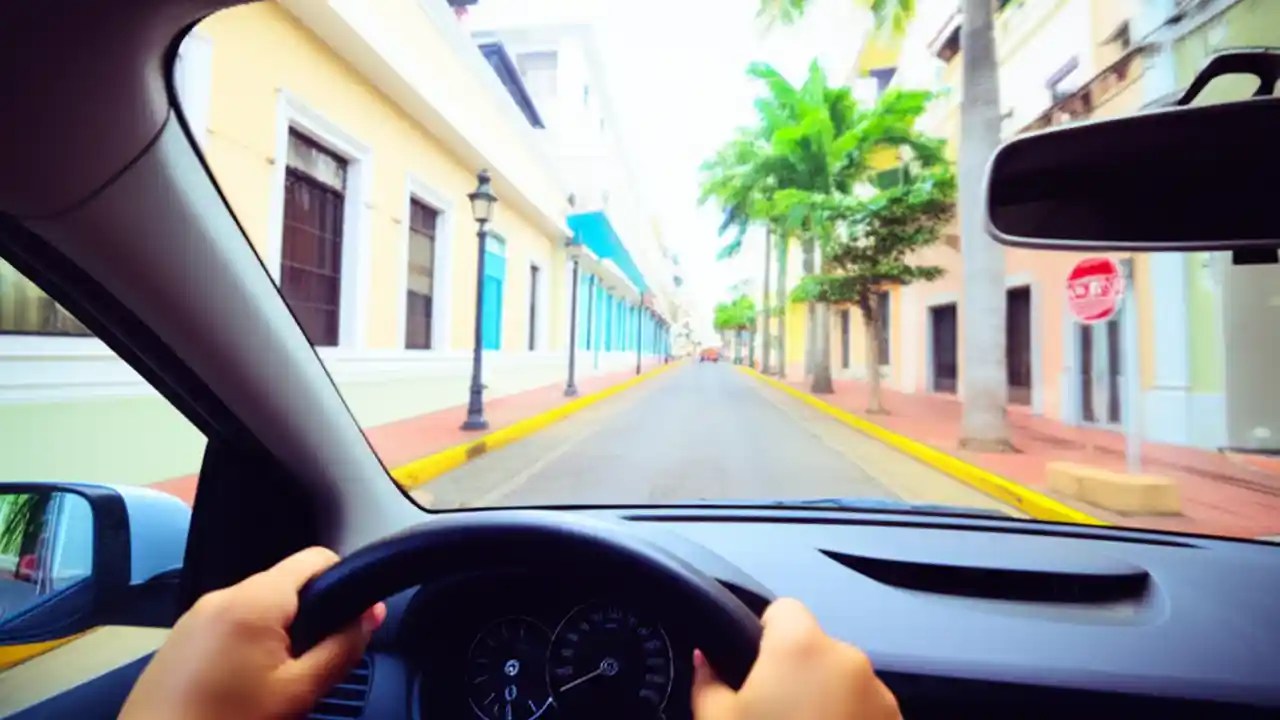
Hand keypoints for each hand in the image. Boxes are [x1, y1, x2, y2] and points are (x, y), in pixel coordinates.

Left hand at [119, 547, 385, 719]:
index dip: (345, 582)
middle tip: (314, 667)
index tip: (354, 621)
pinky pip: (231, 624)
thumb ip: (343, 647)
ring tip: (278, 683)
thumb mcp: (299, 691)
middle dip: (310, 618)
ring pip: (260, 607)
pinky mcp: (180, 638)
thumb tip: (372, 613)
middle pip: (288, 585)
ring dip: (280, 634)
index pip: (316, 558)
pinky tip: (245, 686)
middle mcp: (222, 596)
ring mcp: (196, 616)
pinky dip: (249, 645)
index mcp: (254, 600)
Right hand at [691, 598, 899, 719]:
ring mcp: (880, 697)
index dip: (761, 635)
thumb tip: (704, 661)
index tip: (751, 667)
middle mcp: (848, 662)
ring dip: (823, 702)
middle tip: (769, 715)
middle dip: (793, 676)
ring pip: (841, 683)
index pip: (781, 610)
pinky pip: (864, 713)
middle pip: (813, 650)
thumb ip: (708, 682)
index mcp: (800, 648)